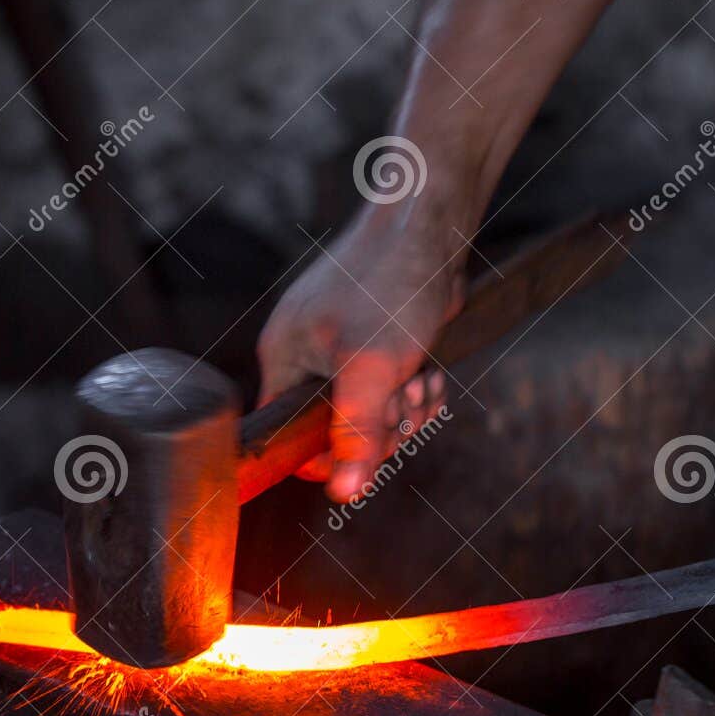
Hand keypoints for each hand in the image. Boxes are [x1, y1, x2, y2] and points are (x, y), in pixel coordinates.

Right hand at [257, 208, 462, 501]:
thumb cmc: (390, 283)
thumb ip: (355, 434)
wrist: (430, 223)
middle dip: (382, 425)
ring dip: (406, 408)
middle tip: (405, 400)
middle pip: (339, 431)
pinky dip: (416, 388)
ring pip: (373, 413)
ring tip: (422, 379)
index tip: (366, 448)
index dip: (327, 455)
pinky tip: (431, 373)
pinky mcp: (377, 341)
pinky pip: (392, 389)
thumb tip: (343, 493)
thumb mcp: (371, 369)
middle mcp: (307, 356)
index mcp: (284, 360)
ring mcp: (343, 348)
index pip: (288, 438)